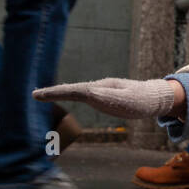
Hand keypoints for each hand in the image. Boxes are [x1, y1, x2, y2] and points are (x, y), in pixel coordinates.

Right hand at [33, 77, 182, 119]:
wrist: (154, 97)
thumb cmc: (141, 100)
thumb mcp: (127, 100)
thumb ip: (109, 97)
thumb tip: (87, 92)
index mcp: (101, 88)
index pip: (74, 90)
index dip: (55, 93)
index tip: (37, 95)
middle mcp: (97, 88)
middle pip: (71, 90)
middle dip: (52, 92)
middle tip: (33, 95)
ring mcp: (99, 91)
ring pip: (74, 92)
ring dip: (57, 93)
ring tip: (39, 95)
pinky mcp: (101, 97)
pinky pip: (80, 96)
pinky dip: (66, 95)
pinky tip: (60, 96)